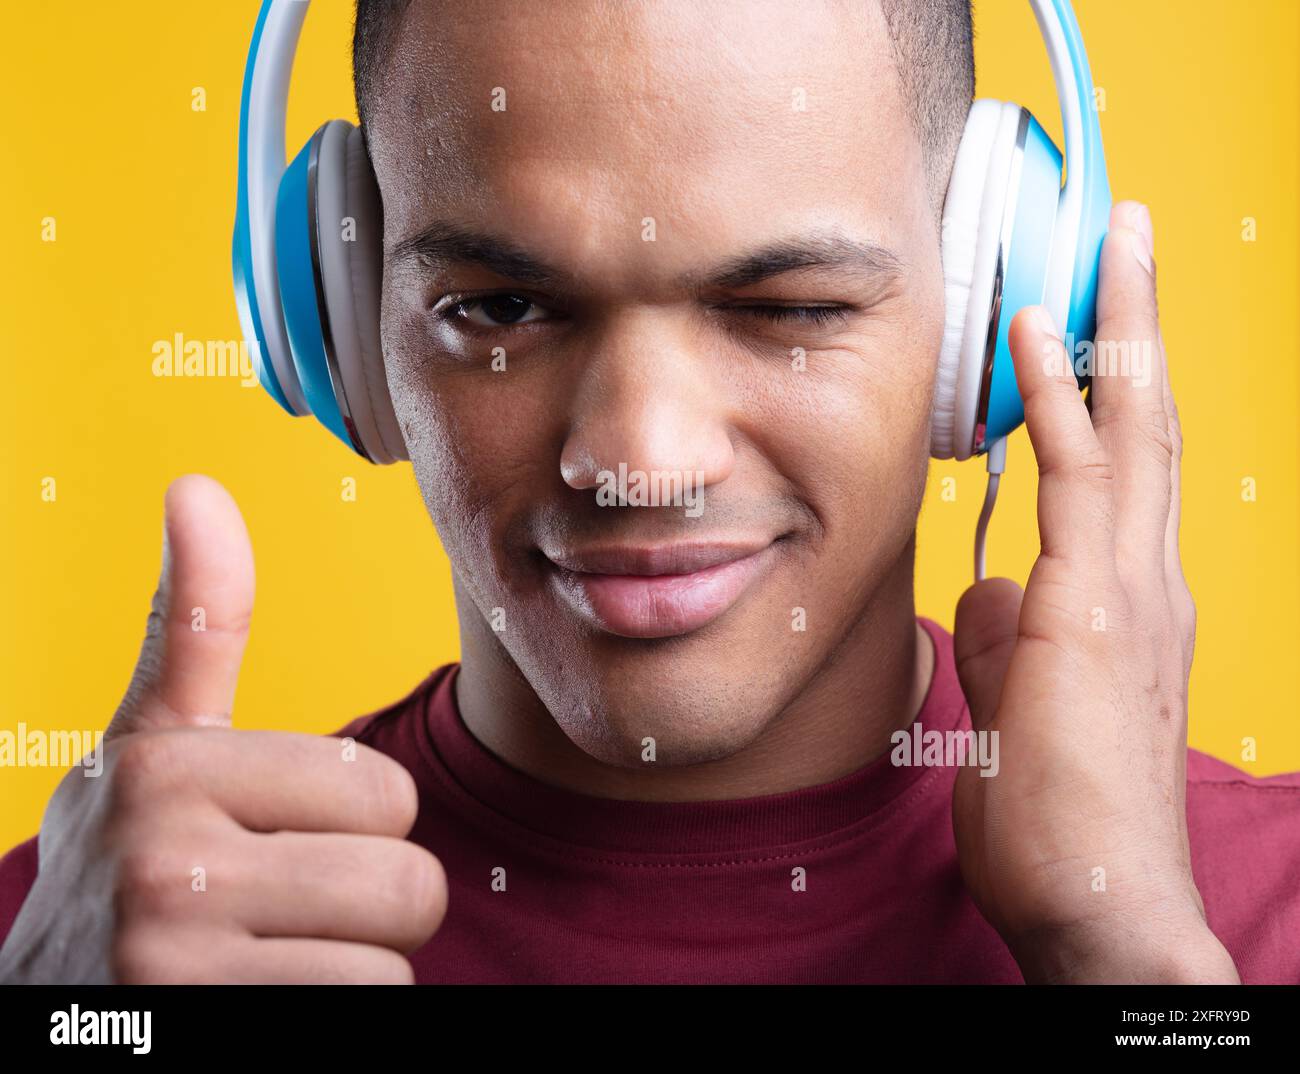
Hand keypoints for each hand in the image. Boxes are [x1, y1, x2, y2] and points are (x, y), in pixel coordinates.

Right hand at [0, 475, 446, 982]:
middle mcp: (163, 865)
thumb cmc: (124, 863)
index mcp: (167, 770)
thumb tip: (196, 484)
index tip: (280, 836)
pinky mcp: (204, 1038)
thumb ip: (194, 628)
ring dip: (354, 968)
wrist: (50, 1011)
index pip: (387, 794)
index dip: (357, 825)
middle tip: (289, 911)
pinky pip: (367, 1017)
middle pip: (406, 881)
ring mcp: (176, 968)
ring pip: (391, 964)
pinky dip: (336, 1017)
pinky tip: (266, 1005)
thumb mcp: (149, 748)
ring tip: (272, 960)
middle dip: (370, 904)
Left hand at [950, 201, 1237, 983]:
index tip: (1082, 318)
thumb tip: (983, 588)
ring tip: (1109, 239)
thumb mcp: (1013, 714)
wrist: (1098, 908)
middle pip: (1147, 424)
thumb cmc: (1061, 820)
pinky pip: (1080, 476)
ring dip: (1114, 327)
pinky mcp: (1092, 609)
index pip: (1123, 468)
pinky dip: (1059, 396)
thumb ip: (1000, 642)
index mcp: (1124, 603)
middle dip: (1134, 323)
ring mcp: (1130, 591)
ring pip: (1132, 427)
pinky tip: (1034, 332)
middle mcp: (1144, 581)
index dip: (1106, 386)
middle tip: (1127, 236)